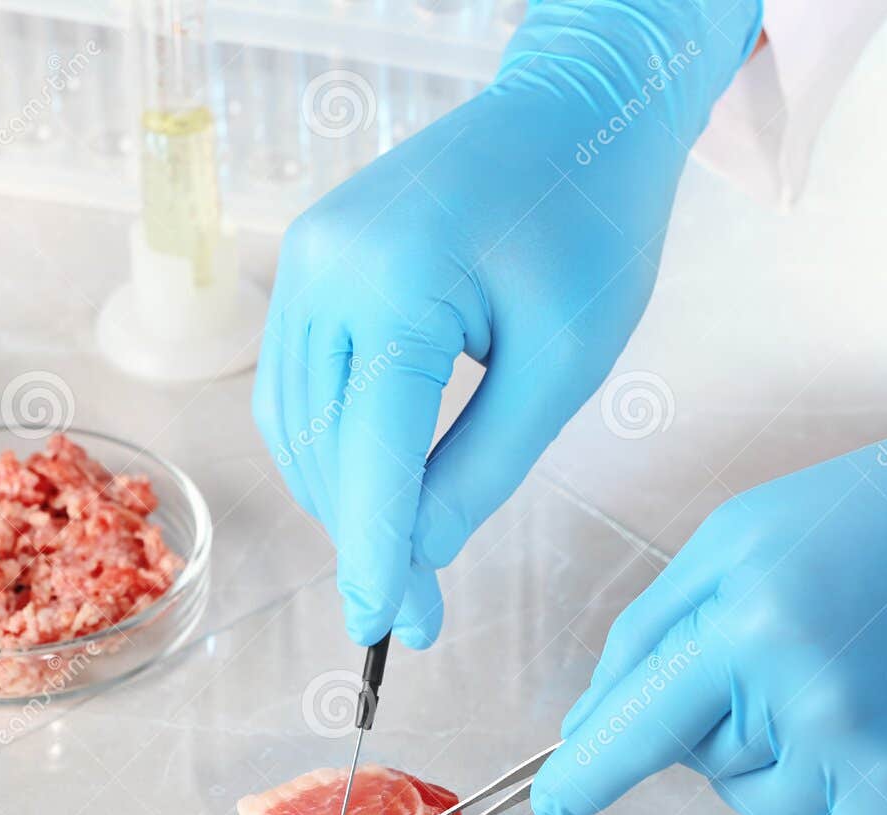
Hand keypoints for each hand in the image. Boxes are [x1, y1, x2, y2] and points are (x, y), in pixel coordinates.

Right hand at [254, 1, 763, 647]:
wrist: (573, 114)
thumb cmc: (590, 226)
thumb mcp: (561, 363)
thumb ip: (483, 465)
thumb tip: (419, 553)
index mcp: (397, 281)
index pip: (371, 451)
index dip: (375, 552)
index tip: (387, 629)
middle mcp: (326, 268)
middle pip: (323, 445)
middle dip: (364, 538)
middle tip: (414, 613)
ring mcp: (307, 260)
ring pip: (297, 423)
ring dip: (342, 498)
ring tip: (400, 554)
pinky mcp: (311, 263)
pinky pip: (299, 382)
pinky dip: (334, 446)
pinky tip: (378, 484)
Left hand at [533, 431, 886, 814]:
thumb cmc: (875, 525)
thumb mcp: (741, 539)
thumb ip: (653, 630)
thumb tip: (590, 722)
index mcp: (754, 624)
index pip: (641, 721)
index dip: (590, 767)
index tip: (556, 800)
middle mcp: (810, 704)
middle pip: (702, 760)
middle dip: (727, 718)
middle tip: (808, 651)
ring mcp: (875, 766)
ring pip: (755, 807)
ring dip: (777, 763)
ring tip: (852, 687)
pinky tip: (847, 764)